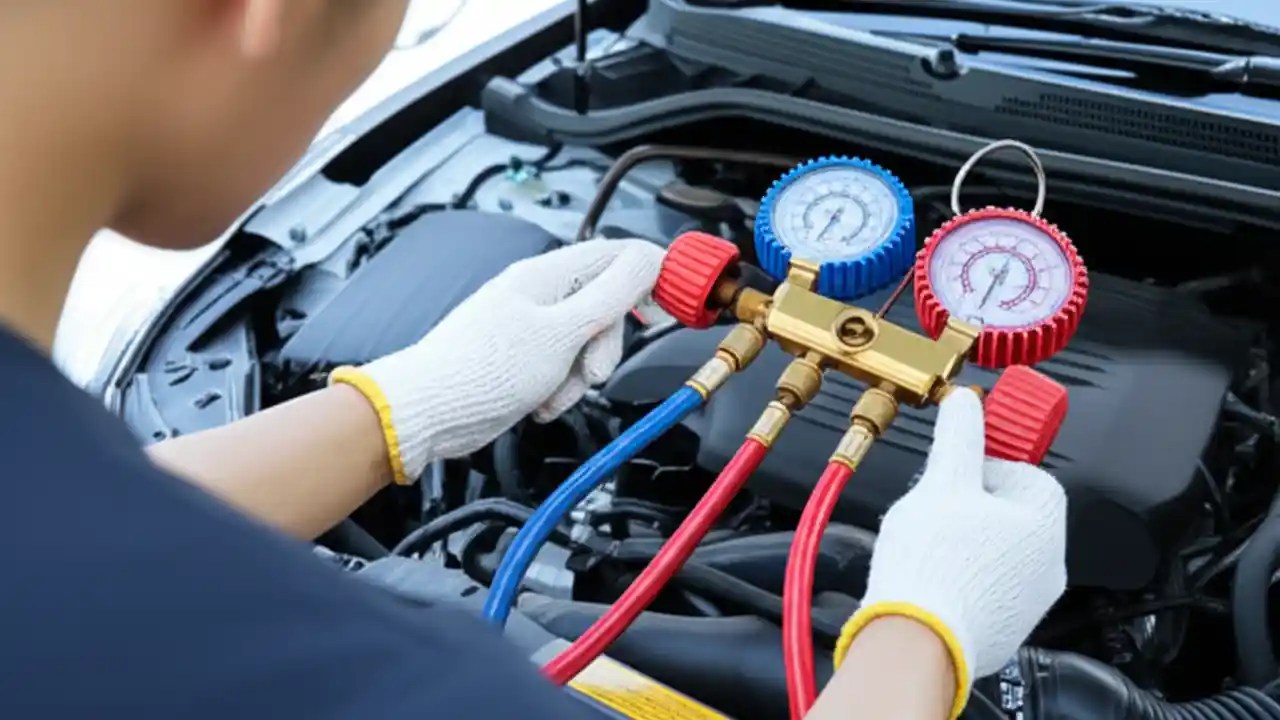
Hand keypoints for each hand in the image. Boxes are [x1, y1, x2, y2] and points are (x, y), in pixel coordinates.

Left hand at [331, 239, 664, 484]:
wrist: (427, 412)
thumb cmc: (480, 369)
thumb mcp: (562, 332)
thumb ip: (611, 295)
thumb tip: (649, 259)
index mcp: (547, 276)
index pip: (615, 256)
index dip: (650, 275)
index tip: (670, 303)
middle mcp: (540, 297)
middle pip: (606, 308)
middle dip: (607, 346)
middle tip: (593, 368)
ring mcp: (531, 330)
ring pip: (587, 346)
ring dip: (579, 376)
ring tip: (552, 391)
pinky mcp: (524, 362)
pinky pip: (563, 371)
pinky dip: (559, 391)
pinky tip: (537, 402)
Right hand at [834, 388, 1066, 716]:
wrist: (916, 638)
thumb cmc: (934, 565)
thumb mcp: (942, 480)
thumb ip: (960, 436)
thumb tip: (966, 403)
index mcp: (1044, 522)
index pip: (1027, 473)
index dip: (986, 466)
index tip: (958, 468)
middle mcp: (1048, 565)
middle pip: (1010, 513)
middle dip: (970, 504)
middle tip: (936, 504)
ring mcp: (1027, 602)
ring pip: (996, 552)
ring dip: (964, 540)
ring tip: (928, 541)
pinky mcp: (1001, 628)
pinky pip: (983, 587)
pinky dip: (959, 576)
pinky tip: (930, 574)